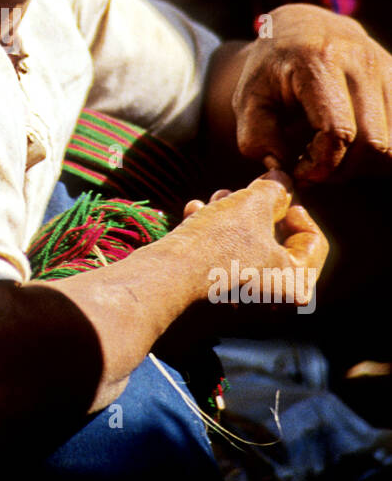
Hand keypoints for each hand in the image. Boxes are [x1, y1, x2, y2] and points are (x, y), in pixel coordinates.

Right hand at [176, 168, 327, 306]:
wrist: (167, 274)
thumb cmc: (219, 243)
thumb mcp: (253, 205)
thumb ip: (275, 189)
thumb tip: (282, 179)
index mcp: (295, 286)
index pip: (313, 240)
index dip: (294, 207)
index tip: (275, 194)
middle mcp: (273, 301)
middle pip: (276, 241)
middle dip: (256, 209)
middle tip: (244, 190)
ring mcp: (241, 300)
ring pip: (246, 246)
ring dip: (231, 216)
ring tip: (216, 197)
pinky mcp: (213, 294)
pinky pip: (223, 258)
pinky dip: (213, 234)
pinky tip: (196, 211)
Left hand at [232, 5, 391, 183]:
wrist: (302, 27)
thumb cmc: (272, 68)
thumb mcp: (249, 98)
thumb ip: (258, 137)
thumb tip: (282, 170)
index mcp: (319, 61)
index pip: (338, 131)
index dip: (321, 164)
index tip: (299, 169)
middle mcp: (361, 60)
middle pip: (374, 143)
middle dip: (343, 169)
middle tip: (315, 167)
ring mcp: (386, 67)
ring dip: (366, 164)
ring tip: (334, 156)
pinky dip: (381, 153)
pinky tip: (353, 146)